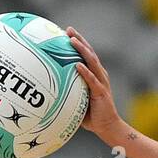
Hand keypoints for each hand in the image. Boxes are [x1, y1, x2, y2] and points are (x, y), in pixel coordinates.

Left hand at [66, 27, 125, 141]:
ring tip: (72, 41)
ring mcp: (101, 82)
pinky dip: (84, 71)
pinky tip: (77, 64)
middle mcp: (100, 75)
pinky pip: (92, 80)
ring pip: (92, 62)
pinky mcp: (101, 92)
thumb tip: (49, 90)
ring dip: (82, 50)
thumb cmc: (92, 116)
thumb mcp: (78, 100)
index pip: (87, 54)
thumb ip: (69, 92)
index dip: (79, 42)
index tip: (67, 32)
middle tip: (68, 29)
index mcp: (95, 75)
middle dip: (79, 40)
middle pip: (90, 52)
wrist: (108, 127)